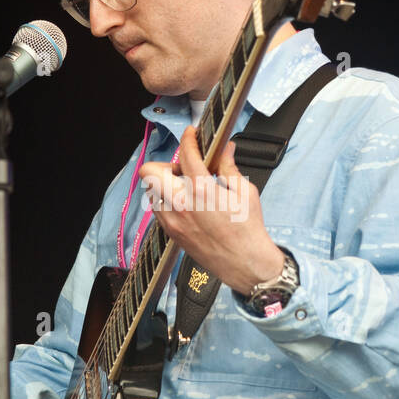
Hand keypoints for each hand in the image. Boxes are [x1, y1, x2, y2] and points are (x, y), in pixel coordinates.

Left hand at [138, 127, 285, 294]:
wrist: (245, 264)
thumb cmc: (248, 231)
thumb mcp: (245, 192)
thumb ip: (230, 167)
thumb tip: (226, 150)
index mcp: (202, 191)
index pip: (186, 154)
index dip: (188, 138)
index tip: (191, 134)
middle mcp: (182, 205)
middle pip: (150, 171)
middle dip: (165, 164)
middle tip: (183, 169)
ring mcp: (173, 220)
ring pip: (150, 191)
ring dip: (163, 184)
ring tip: (184, 187)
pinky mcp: (171, 233)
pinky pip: (157, 209)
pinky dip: (166, 201)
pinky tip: (184, 204)